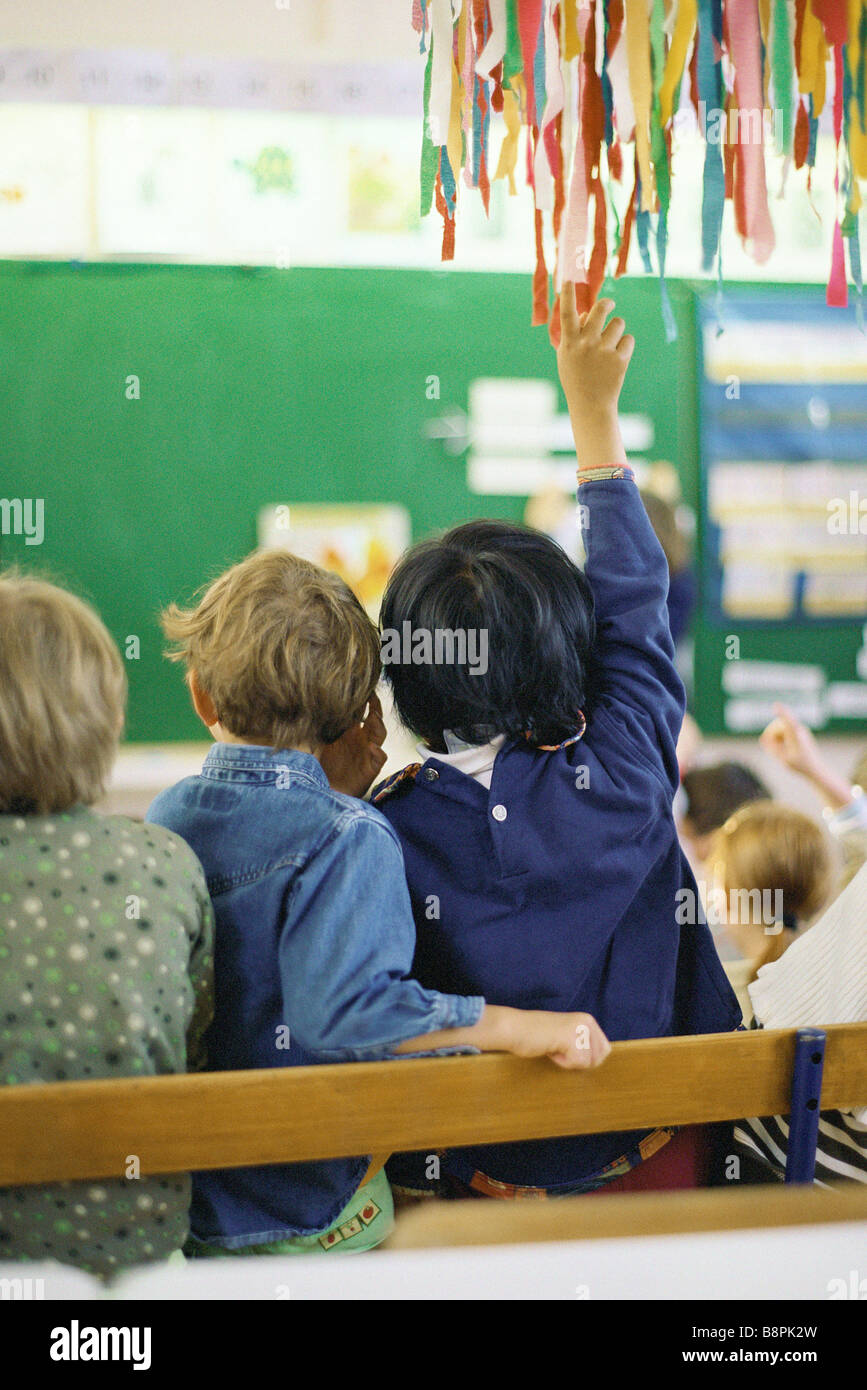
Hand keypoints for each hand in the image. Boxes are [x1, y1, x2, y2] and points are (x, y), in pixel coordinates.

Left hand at [318, 691, 387, 798]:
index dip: (359, 698)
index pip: (357, 710)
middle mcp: (359, 738)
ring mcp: (367, 751)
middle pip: (372, 717)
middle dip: (373, 705)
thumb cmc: (319, 769)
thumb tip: (304, 708)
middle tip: (370, 694)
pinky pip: (380, 757)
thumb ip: (313, 729)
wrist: (324, 794)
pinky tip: (373, 748)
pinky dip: (379, 752)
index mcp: (347, 731)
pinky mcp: (371, 767)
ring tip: (374, 717)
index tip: (356, 685)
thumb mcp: (313, 744)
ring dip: (378, 724)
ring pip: (379, 734)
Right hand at [512, 1010, 611, 1069]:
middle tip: (560, 1047)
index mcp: (587, 1019)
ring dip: (569, 1061)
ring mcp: (580, 1029)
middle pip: (599, 1058)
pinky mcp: (571, 1038)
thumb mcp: (566, 1035)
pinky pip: (577, 1063)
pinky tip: (550, 1049)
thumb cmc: (536, 1035)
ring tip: (554, 1046)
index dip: (586, 1057)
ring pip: (588, 1062)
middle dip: (579, 1060)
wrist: (514, 1028)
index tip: (566, 1047)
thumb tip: (599, 1061)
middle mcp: (587, 1021)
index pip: (604, 1050)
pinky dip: (562, 1062)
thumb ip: (582, 1043)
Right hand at [557, 287, 633, 468]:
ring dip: (617, 330)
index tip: (568, 280)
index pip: (567, 313)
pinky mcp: (620, 359)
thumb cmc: (576, 378)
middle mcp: (585, 343)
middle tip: (609, 305)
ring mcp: (603, 351)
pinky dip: (625, 346)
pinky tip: (618, 359)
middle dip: (607, 304)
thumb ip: (574, 334)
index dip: (567, 294)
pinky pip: (628, 340)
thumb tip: (585, 311)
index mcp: (569, 343)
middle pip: (601, 309)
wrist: (591, 405)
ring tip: (611, 346)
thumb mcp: (567, 357)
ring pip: (618, 323)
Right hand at [759, 702, 852, 809]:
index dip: (781, 713)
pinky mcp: (798, 732)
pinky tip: (783, 748)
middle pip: (777, 726)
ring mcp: (799, 729)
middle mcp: (799, 730)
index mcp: (796, 737)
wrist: (815, 768)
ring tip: (780, 751)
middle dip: (771, 734)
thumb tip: (763, 738)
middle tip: (770, 748)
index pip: (788, 722)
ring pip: (780, 728)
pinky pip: (784, 731)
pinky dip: (780, 738)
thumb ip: (771, 748)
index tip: (776, 705)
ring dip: (776, 737)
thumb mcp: (782, 758)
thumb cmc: (800, 765)